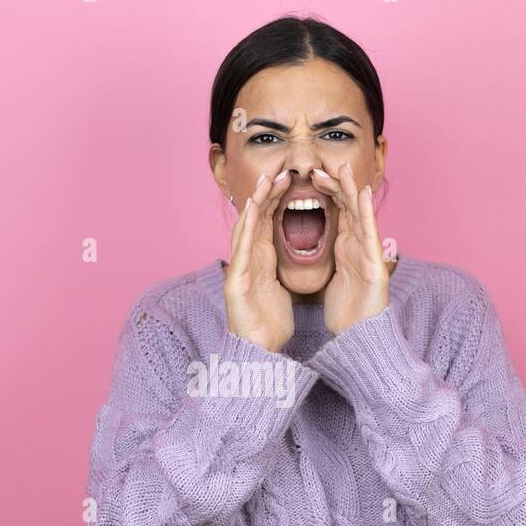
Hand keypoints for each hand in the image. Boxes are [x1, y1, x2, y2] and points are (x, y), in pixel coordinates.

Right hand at [223, 169, 291, 352]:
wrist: (257, 353)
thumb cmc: (268, 325)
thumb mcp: (279, 289)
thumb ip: (278, 269)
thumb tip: (284, 257)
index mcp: (260, 262)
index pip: (268, 224)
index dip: (276, 200)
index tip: (289, 180)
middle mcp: (247, 262)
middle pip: (256, 220)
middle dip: (266, 195)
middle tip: (279, 172)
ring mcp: (239, 270)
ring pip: (246, 229)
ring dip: (255, 204)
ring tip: (265, 182)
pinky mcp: (236, 283)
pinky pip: (242, 251)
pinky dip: (248, 228)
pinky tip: (254, 210)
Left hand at [313, 163, 389, 335]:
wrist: (360, 338)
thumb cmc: (348, 312)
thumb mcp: (334, 278)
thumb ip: (332, 258)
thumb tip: (324, 247)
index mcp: (347, 249)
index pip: (337, 213)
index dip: (327, 193)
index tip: (311, 177)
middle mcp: (359, 247)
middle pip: (347, 208)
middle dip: (335, 185)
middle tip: (320, 166)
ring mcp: (369, 254)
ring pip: (360, 215)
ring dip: (351, 190)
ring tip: (343, 168)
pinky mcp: (375, 267)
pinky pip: (369, 235)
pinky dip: (366, 213)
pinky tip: (361, 195)